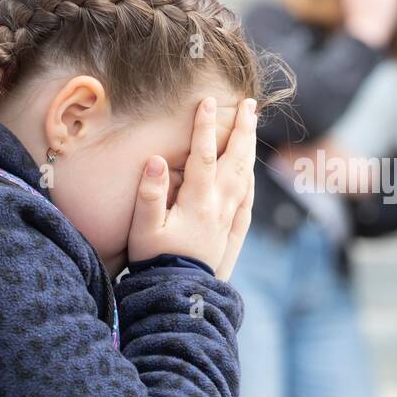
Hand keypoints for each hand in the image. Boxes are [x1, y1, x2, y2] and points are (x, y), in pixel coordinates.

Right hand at [127, 97, 256, 279]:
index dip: (205, 126)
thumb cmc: (156, 261)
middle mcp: (219, 207)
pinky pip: (248, 199)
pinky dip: (251, 179)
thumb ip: (149, 194)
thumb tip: (155, 159)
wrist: (180, 295)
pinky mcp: (233, 233)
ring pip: (245, 176)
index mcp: (197, 201)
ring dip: (249, 148)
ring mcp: (229, 220)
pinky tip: (250, 170)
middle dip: (242, 129)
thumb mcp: (143, 229)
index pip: (204, 155)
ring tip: (253, 126)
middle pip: (236, 160)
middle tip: (249, 104)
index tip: (208, 101)